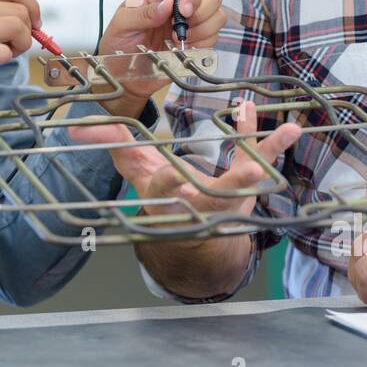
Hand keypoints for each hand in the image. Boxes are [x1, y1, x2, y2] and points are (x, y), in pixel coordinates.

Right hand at [0, 0, 40, 108]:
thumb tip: (26, 14)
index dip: (31, 5)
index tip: (33, 23)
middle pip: (18, 10)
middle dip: (28, 30)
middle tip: (17, 43)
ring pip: (14, 27)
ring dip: (21, 44)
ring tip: (8, 52)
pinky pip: (0, 52)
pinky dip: (5, 58)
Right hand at [70, 100, 301, 218]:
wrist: (195, 238)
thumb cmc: (164, 195)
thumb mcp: (138, 171)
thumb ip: (113, 145)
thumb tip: (75, 127)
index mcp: (166, 197)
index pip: (163, 188)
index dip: (166, 183)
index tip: (172, 179)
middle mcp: (197, 202)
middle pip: (204, 195)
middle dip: (212, 190)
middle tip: (215, 183)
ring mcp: (224, 198)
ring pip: (236, 185)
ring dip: (249, 170)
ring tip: (260, 165)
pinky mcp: (243, 190)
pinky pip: (259, 162)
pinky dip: (275, 144)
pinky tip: (291, 128)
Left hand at [96, 0, 224, 115]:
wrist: (124, 74)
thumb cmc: (120, 44)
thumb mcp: (123, 24)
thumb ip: (144, 13)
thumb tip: (168, 3)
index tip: (184, 11)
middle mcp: (179, 6)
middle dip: (202, 13)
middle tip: (180, 29)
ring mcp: (191, 24)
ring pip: (217, 17)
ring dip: (202, 30)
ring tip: (177, 40)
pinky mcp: (197, 43)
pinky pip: (214, 38)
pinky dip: (202, 44)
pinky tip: (182, 49)